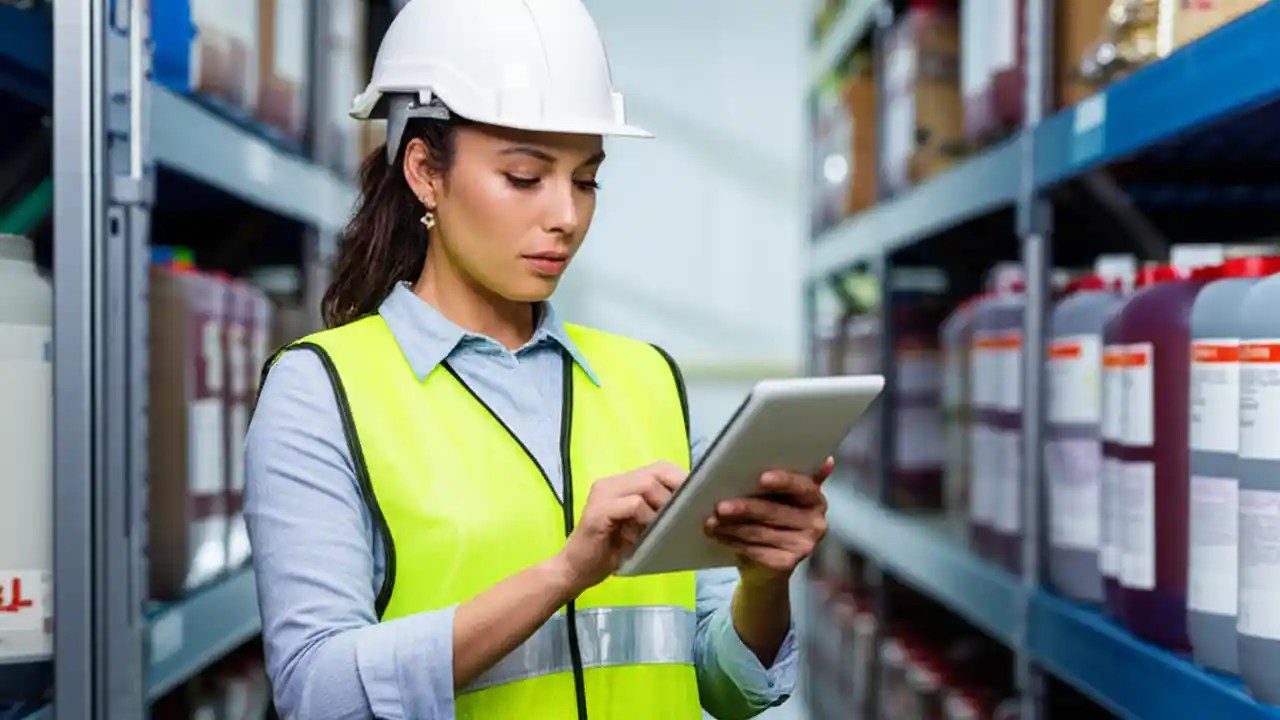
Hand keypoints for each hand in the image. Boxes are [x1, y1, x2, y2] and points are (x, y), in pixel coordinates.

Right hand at [553, 461, 686, 595]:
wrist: (575, 571)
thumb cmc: (611, 553)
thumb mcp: (640, 529)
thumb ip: (656, 513)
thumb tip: (692, 508)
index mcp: (621, 484)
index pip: (660, 468)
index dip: (681, 480)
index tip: (698, 500)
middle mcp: (611, 483)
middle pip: (656, 471)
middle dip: (677, 492)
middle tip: (686, 515)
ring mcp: (603, 495)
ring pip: (646, 485)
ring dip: (663, 507)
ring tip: (665, 527)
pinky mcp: (599, 511)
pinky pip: (633, 505)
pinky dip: (646, 519)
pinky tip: (644, 536)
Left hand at [704, 457, 833, 587]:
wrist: (768, 562)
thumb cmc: (770, 517)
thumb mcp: (779, 495)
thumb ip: (788, 477)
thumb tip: (824, 460)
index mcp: (815, 499)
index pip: (803, 487)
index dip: (784, 482)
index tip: (762, 478)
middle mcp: (816, 523)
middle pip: (775, 512)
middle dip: (745, 508)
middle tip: (720, 506)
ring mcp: (804, 546)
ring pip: (760, 532)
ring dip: (731, 526)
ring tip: (711, 520)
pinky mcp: (787, 564)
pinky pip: (755, 550)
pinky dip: (732, 541)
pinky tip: (717, 534)